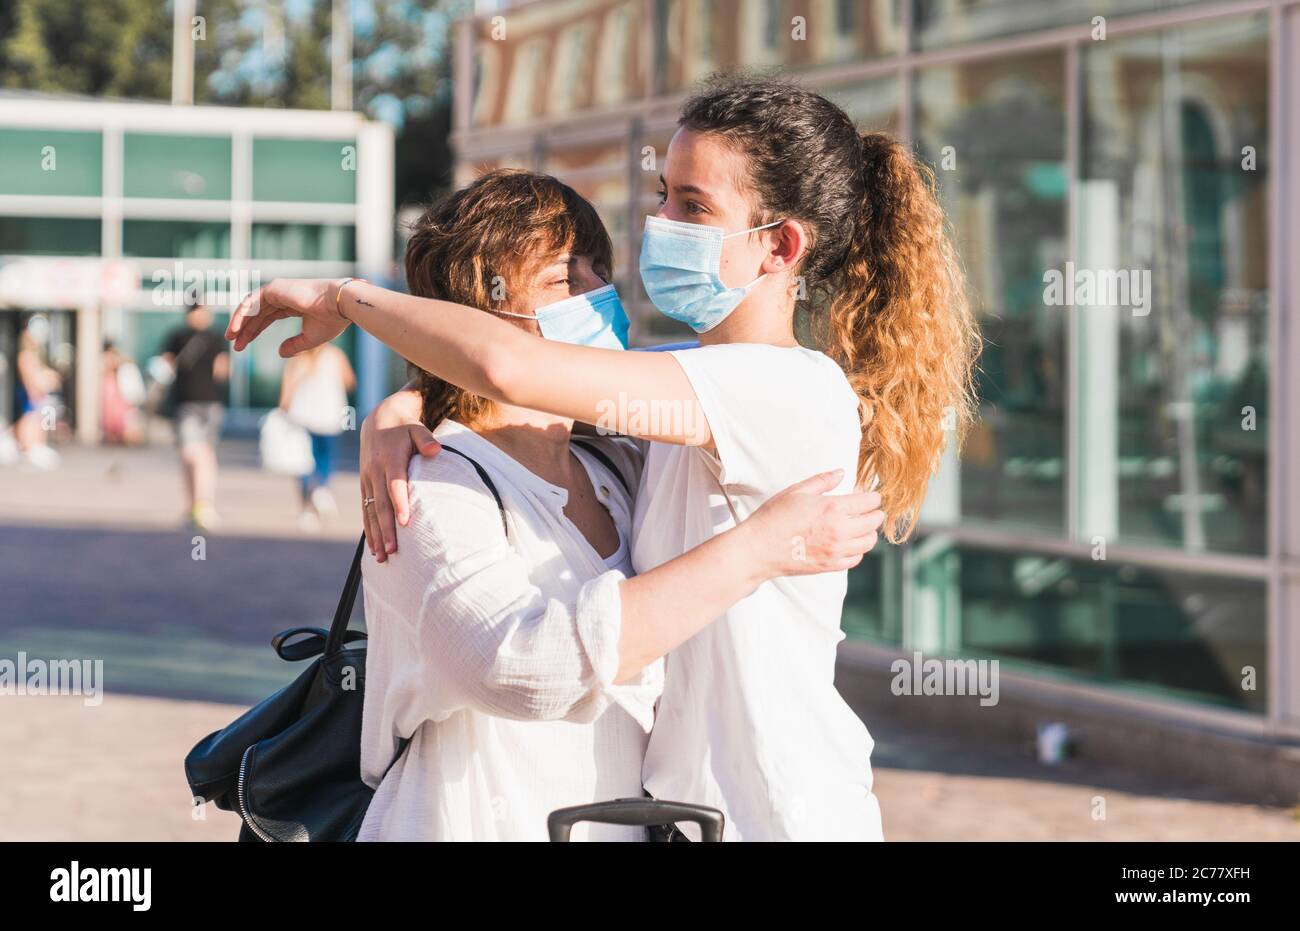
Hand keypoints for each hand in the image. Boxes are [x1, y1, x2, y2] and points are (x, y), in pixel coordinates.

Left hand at [226, 278, 350, 355]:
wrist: (339, 305)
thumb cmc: (330, 320)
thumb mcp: (310, 339)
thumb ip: (294, 346)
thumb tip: (279, 353)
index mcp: (293, 305)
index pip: (267, 318)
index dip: (254, 332)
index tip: (243, 346)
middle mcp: (283, 295)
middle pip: (257, 314)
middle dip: (245, 329)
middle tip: (235, 345)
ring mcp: (277, 290)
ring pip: (251, 307)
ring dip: (239, 322)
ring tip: (230, 338)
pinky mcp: (273, 288)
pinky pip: (251, 302)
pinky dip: (241, 314)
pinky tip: (236, 328)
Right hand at [360, 390, 438, 559]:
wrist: (378, 420)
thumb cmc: (404, 427)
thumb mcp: (417, 427)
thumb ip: (426, 439)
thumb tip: (436, 450)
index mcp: (390, 459)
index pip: (395, 484)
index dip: (399, 503)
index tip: (404, 522)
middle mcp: (375, 471)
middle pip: (381, 504)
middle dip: (386, 529)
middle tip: (393, 551)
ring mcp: (367, 480)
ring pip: (370, 511)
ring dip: (376, 535)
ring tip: (382, 557)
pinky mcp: (365, 485)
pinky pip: (365, 510)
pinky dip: (369, 529)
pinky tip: (374, 548)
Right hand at [740, 470, 884, 578]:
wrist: (758, 549)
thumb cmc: (774, 517)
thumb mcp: (796, 491)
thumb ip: (822, 481)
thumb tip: (841, 473)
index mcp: (833, 508)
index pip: (869, 502)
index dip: (874, 497)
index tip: (871, 496)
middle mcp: (840, 530)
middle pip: (874, 522)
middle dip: (876, 513)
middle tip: (871, 510)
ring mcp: (836, 550)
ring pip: (869, 542)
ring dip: (869, 533)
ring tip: (862, 527)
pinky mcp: (830, 565)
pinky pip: (856, 559)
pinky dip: (858, 550)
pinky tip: (850, 543)